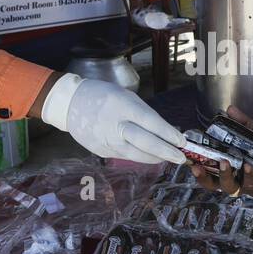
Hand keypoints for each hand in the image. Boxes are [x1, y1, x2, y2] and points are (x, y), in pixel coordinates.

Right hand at [41, 74, 185, 164]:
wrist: (70, 104)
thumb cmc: (102, 96)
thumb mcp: (125, 96)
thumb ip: (143, 113)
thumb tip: (164, 131)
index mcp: (123, 106)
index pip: (151, 123)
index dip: (168, 134)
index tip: (182, 141)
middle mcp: (115, 126)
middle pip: (145, 143)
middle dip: (166, 152)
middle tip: (180, 158)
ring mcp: (107, 141)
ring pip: (137, 155)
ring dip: (155, 158)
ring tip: (168, 158)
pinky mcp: (102, 151)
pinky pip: (125, 156)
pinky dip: (139, 156)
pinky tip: (149, 155)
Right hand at [189, 106, 252, 195]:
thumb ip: (242, 122)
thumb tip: (228, 108)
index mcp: (229, 170)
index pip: (209, 173)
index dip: (198, 169)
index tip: (189, 159)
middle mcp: (235, 180)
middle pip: (214, 185)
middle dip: (203, 178)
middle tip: (196, 167)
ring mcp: (246, 186)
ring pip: (230, 187)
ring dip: (225, 176)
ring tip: (225, 163)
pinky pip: (251, 185)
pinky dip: (248, 175)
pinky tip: (247, 166)